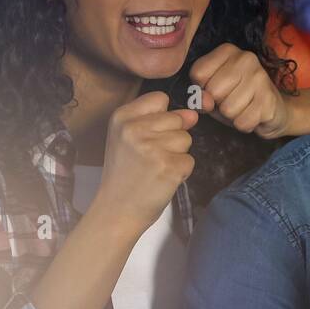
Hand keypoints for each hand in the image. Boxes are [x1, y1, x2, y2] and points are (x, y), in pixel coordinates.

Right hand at [91, 91, 196, 231]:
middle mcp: (135, 129)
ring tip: (155, 168)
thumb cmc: (125, 173)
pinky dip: (181, 171)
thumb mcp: (129, 139)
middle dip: (171, 138)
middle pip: (177, 119)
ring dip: (177, 155)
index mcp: (122, 117)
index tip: (149, 134)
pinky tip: (162, 179)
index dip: (162, 116)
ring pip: (186, 139)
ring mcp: (153, 148)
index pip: (160, 98)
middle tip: (150, 157)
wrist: (117, 209)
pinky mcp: (170, 167)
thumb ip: (160, 121)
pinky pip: (190, 160)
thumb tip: (192, 114)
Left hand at [189, 43, 287, 138]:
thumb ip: (200, 95)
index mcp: (228, 51)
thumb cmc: (236, 98)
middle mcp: (246, 59)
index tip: (217, 88)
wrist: (273, 109)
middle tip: (231, 100)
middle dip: (218, 104)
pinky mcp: (270, 99)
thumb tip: (204, 102)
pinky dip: (244, 125)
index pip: (198, 73)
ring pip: (227, 109)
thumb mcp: (212, 92)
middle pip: (213, 91)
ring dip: (232, 116)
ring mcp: (260, 77)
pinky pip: (242, 122)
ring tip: (243, 108)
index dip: (202, 89)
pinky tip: (253, 115)